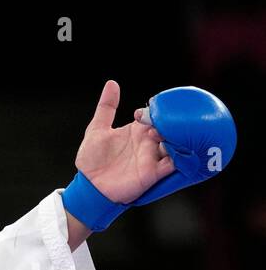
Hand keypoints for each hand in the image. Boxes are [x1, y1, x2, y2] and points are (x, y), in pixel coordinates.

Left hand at [74, 80, 175, 204]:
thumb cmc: (92, 160)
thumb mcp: (96, 130)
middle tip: (163, 122)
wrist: (89, 186)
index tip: (146, 113)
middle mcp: (148, 142)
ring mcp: (153, 156)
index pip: (156, 115)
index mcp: (137, 130)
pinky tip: (179, 148)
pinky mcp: (154, 172)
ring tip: (171, 133)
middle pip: (169, 127)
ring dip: (178, 137)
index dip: (156, 111)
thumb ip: (106, 107)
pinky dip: (181, 155)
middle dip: (171, 122)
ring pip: (176, 143)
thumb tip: (112, 83)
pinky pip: (175, 163)